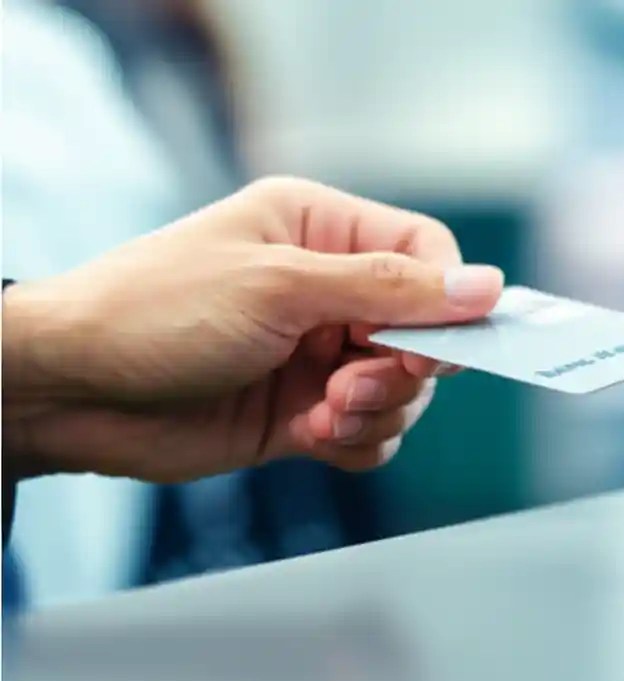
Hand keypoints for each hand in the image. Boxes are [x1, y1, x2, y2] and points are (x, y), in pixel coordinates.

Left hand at [2, 177, 502, 481]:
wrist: (71, 393)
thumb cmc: (156, 312)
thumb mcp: (281, 287)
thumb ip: (388, 288)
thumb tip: (485, 286)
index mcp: (320, 228)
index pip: (425, 256)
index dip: (446, 301)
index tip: (436, 346)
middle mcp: (326, 289)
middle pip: (424, 330)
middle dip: (405, 368)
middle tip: (361, 384)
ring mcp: (317, 353)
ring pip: (403, 388)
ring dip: (379, 409)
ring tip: (326, 414)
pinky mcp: (304, 411)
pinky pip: (371, 431)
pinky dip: (358, 441)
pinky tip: (313, 439)